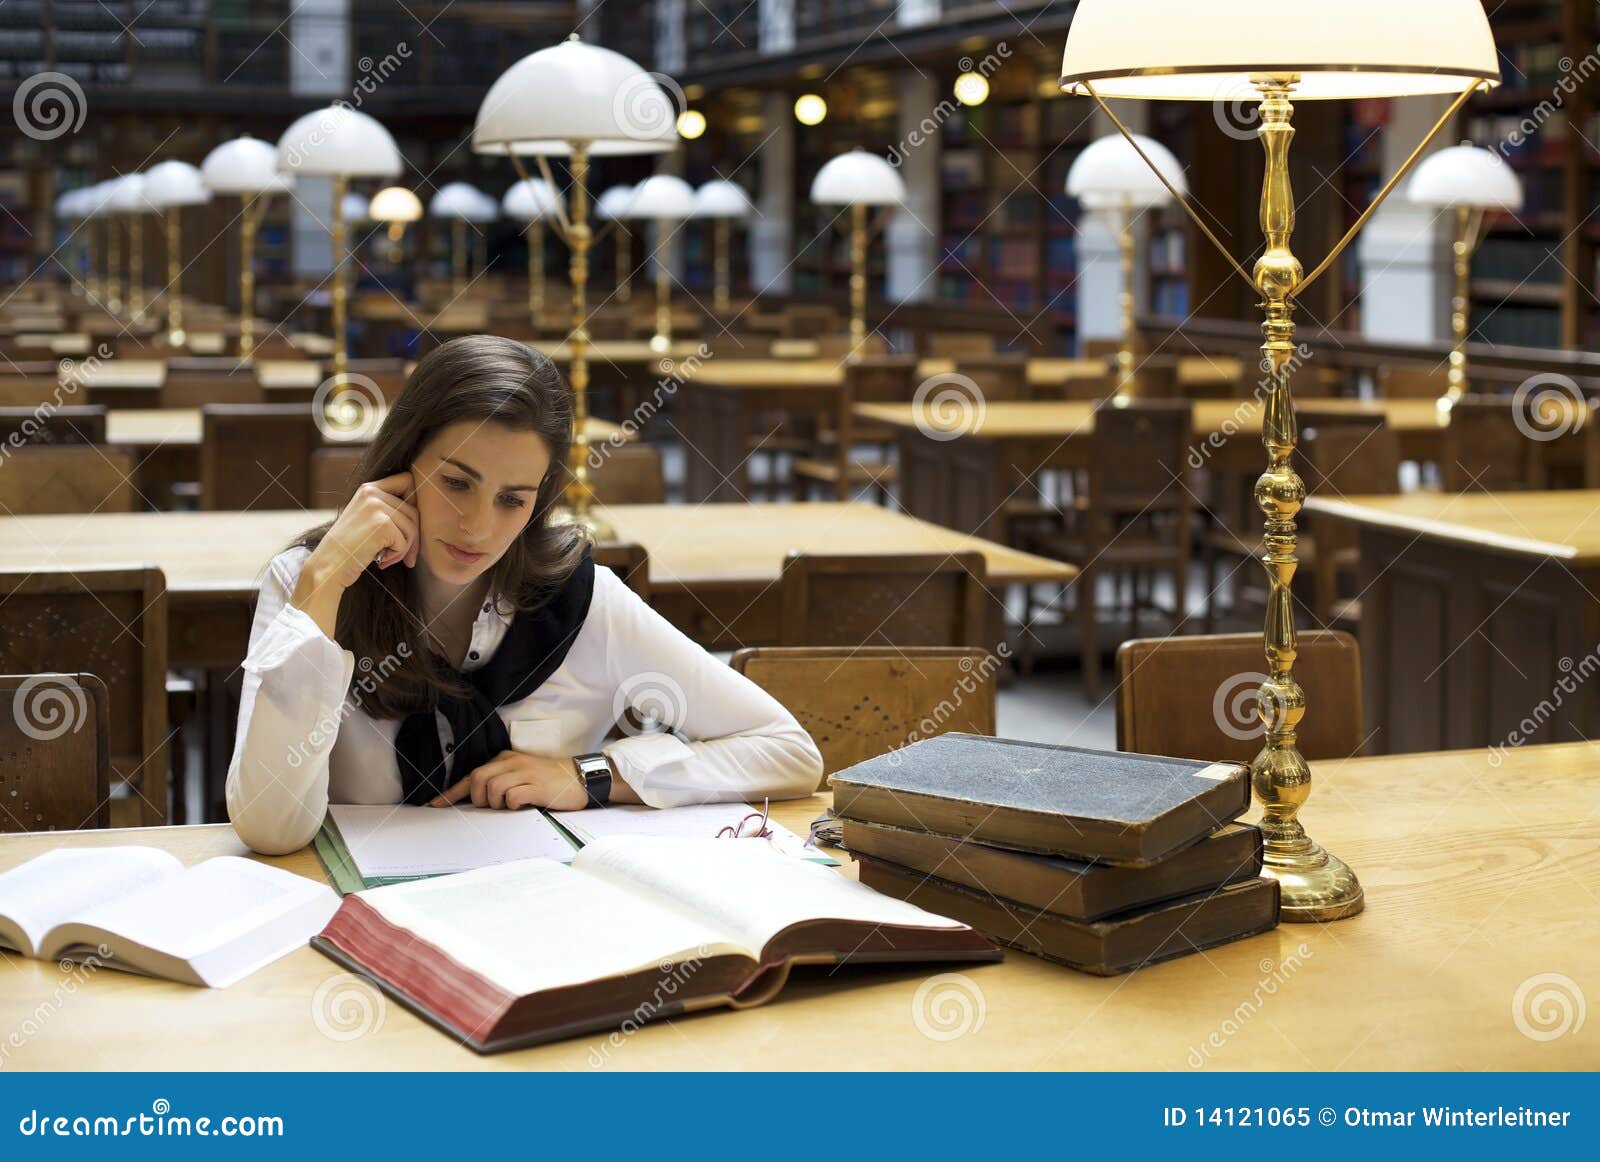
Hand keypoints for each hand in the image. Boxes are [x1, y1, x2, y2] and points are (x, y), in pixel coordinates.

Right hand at [306, 471, 419, 591]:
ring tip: (386, 557)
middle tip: (404, 555)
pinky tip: (381, 560)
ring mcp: (376, 507)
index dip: (414, 502)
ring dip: (404, 549)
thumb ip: (389, 510)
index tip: (407, 525)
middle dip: (412, 537)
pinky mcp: (382, 524)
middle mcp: (372, 493)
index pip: (407, 481)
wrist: (328, 566)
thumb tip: (425, 514)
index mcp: (369, 488)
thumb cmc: (351, 548)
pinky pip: (405, 541)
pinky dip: (397, 555)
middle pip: (414, 511)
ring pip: (412, 527)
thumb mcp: (367, 520)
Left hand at [427, 750, 587, 811]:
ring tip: (512, 805)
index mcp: (506, 759)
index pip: (472, 774)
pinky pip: (513, 797)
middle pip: (478, 779)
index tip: (436, 805)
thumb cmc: (549, 780)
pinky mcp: (537, 786)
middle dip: (478, 799)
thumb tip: (477, 799)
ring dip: (497, 803)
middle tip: (492, 806)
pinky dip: (513, 805)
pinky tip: (524, 804)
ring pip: (492, 789)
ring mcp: (525, 773)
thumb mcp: (522, 774)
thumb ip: (501, 781)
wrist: (581, 778)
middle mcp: (512, 762)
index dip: (452, 792)